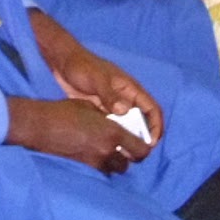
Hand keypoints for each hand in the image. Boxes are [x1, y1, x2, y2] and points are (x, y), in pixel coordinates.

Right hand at [4, 96, 152, 172]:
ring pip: (113, 170)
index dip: (143, 148)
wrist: (41, 127)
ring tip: (105, 153)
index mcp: (113, 133)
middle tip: (121, 148)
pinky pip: (99, 171)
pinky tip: (92, 156)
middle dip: (126, 157)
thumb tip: (115, 121)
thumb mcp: (90, 107)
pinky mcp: (83, 169)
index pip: (141, 149)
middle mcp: (107, 151)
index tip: (141, 144)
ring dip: (113, 163)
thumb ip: (107, 117)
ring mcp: (95, 163)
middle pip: (128, 164)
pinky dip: (100, 165)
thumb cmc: (64, 111)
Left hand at [28, 9, 163, 143]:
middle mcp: (126, 99)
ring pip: (129, 126)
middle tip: (138, 156)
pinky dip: (116, 137)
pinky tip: (110, 149)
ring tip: (125, 156)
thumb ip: (110, 94)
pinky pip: (114, 127)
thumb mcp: (96, 79)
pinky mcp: (102, 111)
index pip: (152, 109)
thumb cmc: (81, 67)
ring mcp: (114, 106)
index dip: (156, 126)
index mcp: (130, 88)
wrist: (62, 63)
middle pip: (143, 121)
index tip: (151, 143)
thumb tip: (125, 111)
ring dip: (130, 140)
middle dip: (144, 138)